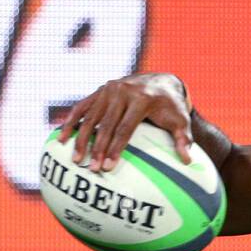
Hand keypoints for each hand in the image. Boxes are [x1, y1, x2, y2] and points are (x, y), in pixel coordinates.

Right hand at [57, 73, 192, 172]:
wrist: (161, 81)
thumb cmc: (171, 107)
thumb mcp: (182, 120)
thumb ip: (184, 139)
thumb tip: (187, 161)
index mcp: (142, 99)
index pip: (125, 128)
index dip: (116, 148)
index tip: (108, 167)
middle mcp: (123, 91)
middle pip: (106, 125)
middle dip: (98, 148)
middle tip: (91, 168)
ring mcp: (108, 89)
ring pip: (91, 118)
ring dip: (81, 139)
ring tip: (76, 159)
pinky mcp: (99, 91)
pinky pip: (81, 108)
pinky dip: (71, 123)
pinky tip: (62, 139)